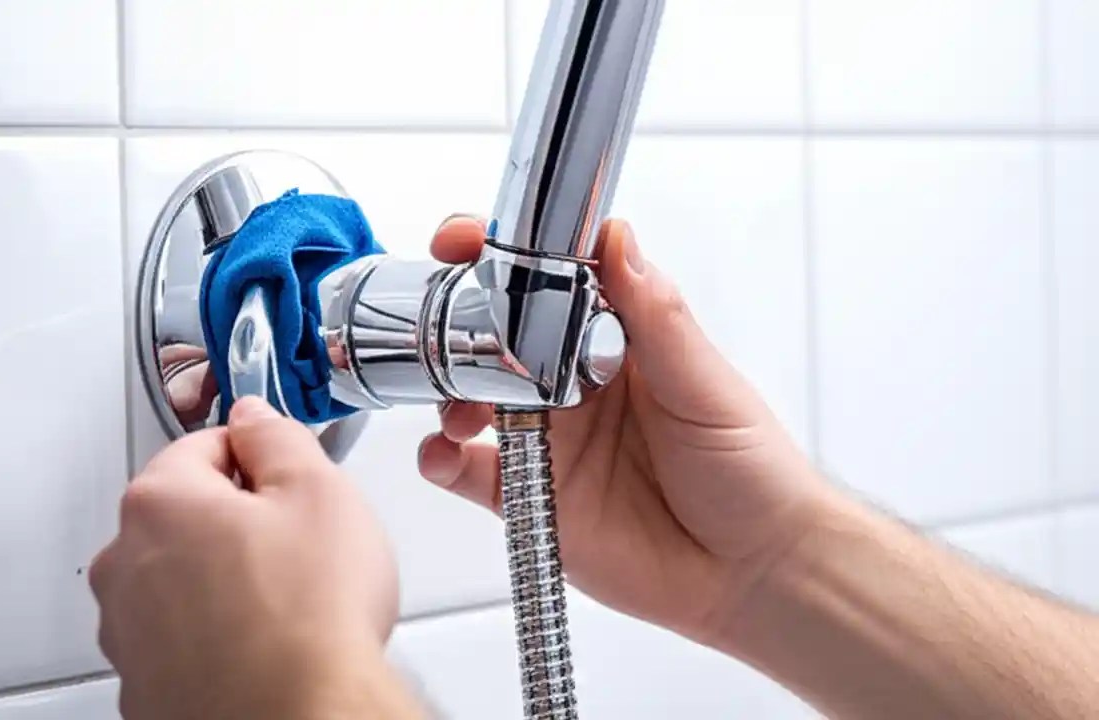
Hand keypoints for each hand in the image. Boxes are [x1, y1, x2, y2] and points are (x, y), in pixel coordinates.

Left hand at [91, 397, 420, 718]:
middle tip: (298, 545)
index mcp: (158, 503)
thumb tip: (256, 420)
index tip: (288, 478)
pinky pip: (182, 641)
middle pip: (187, 514)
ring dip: (225, 582)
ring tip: (287, 605)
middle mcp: (123, 567)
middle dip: (239, 521)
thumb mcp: (318, 490)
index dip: (260, 458)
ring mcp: (128, 635)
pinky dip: (217, 638)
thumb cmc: (306, 620)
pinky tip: (266, 647)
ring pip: (181, 580)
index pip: (206, 444)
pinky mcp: (145, 689)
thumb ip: (278, 437)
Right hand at [417, 216, 834, 644]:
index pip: (551, 276)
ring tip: (459, 404)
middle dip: (460, 318)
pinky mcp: (530, 494)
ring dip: (450, 387)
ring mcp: (550, 436)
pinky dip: (441, 457)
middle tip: (451, 325)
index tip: (467, 240)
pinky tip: (444, 453)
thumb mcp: (707, 386)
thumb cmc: (751, 473)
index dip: (504, 252)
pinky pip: (468, 470)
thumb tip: (617, 240)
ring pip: (473, 394)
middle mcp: (575, 381)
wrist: (754, 573)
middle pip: (497, 331)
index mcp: (618, 338)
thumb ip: (656, 317)